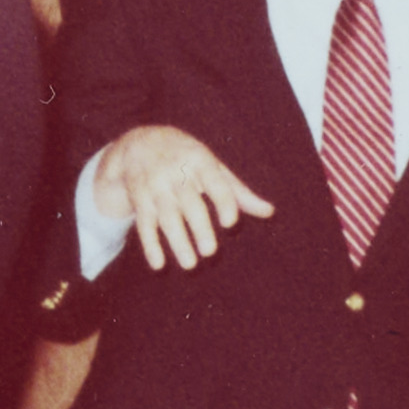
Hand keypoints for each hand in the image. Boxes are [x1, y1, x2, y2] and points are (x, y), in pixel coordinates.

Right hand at [91, 125, 275, 272]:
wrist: (140, 143)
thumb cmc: (188, 159)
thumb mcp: (213, 168)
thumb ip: (238, 192)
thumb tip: (269, 212)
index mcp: (200, 161)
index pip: (214, 182)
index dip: (223, 201)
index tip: (230, 223)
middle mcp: (176, 173)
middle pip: (189, 203)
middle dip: (199, 227)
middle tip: (210, 252)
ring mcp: (155, 186)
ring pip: (166, 216)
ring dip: (177, 241)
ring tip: (191, 265)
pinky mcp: (140, 200)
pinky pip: (144, 224)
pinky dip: (150, 245)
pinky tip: (159, 264)